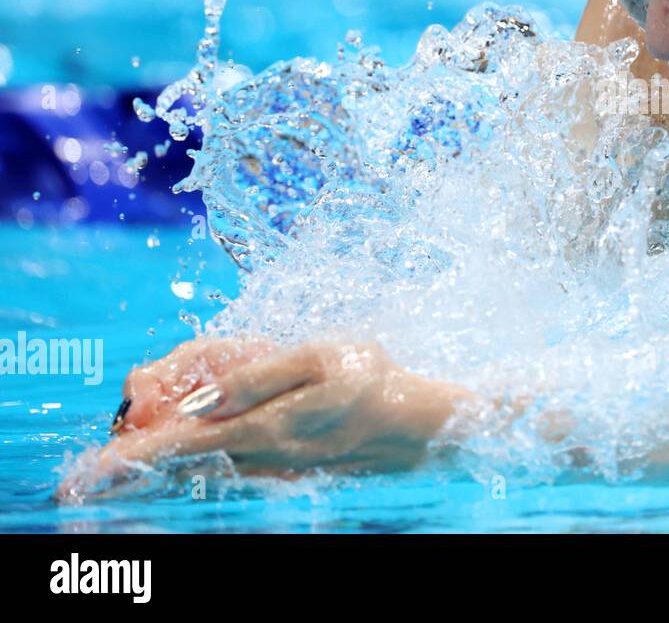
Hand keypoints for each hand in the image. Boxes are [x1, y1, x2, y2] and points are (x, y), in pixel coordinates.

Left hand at [57, 340, 475, 501]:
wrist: (419, 423)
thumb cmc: (372, 381)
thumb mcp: (317, 357)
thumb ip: (256, 374)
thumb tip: (202, 396)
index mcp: (264, 427)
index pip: (181, 444)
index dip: (135, 452)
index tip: (94, 467)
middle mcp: (261, 456)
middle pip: (185, 447)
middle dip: (153, 423)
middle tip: (146, 381)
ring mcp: (272, 467)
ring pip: (205, 449)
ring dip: (183, 421)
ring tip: (185, 379)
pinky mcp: (284, 467)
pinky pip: (230, 451)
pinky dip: (212, 429)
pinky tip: (224, 401)